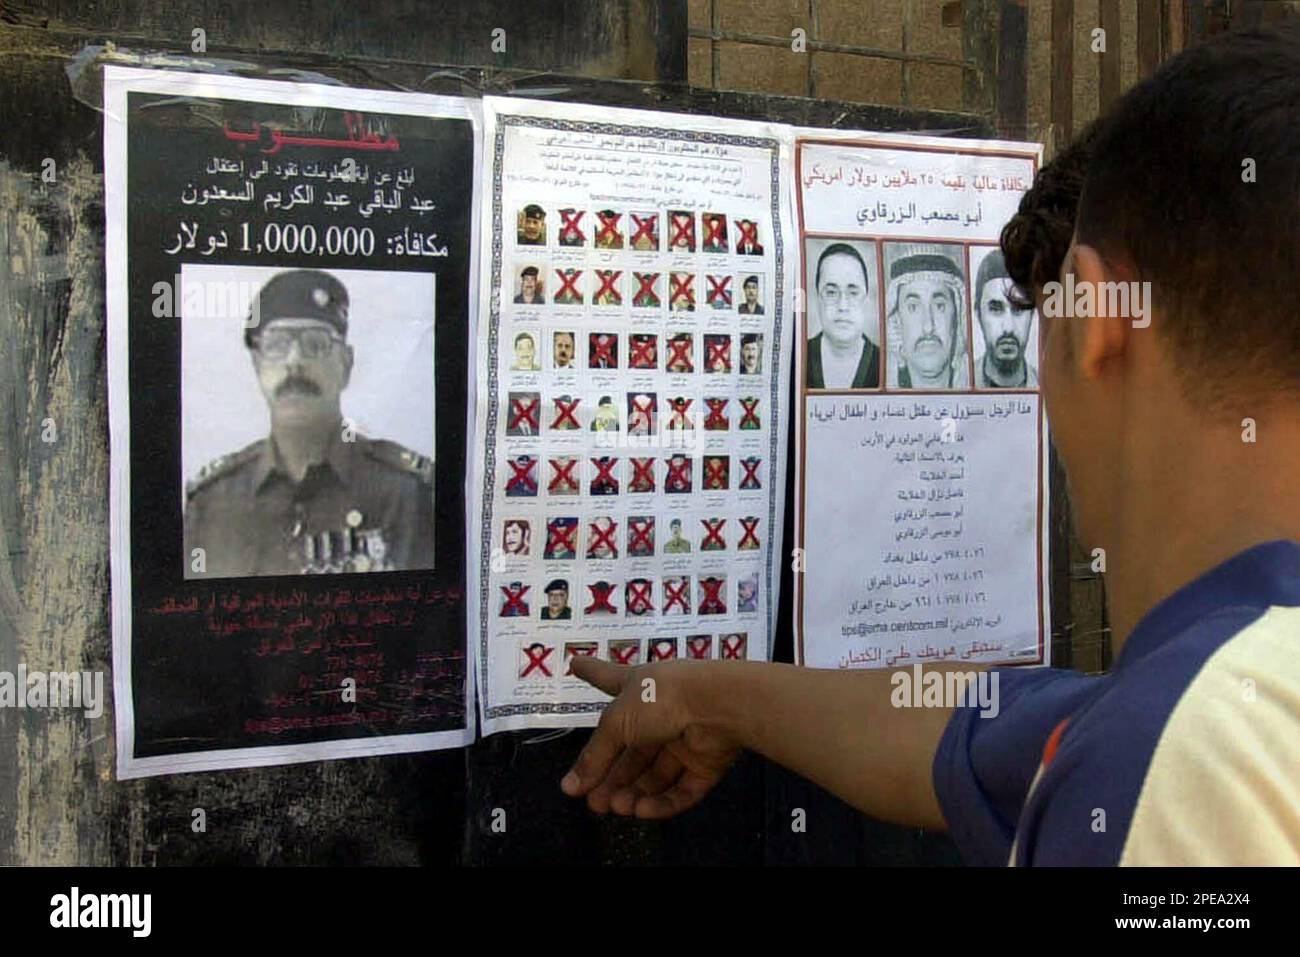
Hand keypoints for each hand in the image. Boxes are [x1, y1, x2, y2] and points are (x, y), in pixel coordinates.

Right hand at [560, 657, 742, 818]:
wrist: (716, 705)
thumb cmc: (659, 699)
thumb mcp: (616, 723)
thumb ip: (594, 757)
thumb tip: (570, 786)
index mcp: (637, 688)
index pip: (607, 680)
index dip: (591, 672)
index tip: (575, 663)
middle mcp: (660, 712)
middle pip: (631, 750)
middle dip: (612, 776)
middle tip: (593, 802)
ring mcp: (684, 739)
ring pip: (655, 774)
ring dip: (633, 792)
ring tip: (616, 807)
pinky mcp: (706, 764)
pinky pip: (681, 789)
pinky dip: (661, 802)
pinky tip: (641, 810)